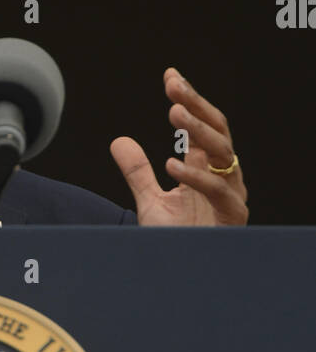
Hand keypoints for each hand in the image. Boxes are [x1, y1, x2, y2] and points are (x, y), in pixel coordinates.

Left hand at [110, 68, 247, 225]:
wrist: (183, 275)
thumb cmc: (176, 240)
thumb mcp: (150, 201)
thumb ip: (137, 172)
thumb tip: (119, 140)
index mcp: (207, 168)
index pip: (202, 125)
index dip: (189, 100)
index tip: (170, 76)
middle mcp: (223, 176)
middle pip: (217, 130)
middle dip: (197, 105)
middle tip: (174, 88)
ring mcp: (230, 194)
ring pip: (224, 153)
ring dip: (200, 131)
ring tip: (175, 112)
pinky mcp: (232, 216)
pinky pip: (219, 190)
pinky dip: (196, 176)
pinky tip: (172, 163)